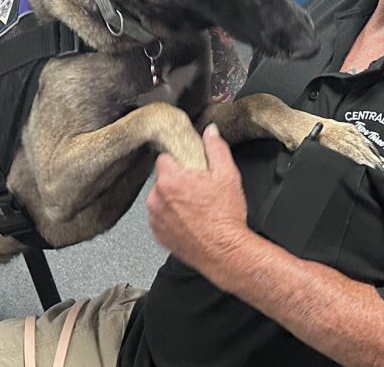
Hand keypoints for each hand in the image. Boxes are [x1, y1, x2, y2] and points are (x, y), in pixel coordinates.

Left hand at [147, 124, 249, 271]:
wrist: (225, 252)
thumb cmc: (225, 218)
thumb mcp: (228, 175)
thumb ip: (216, 148)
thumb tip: (210, 132)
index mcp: (170, 179)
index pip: (164, 158)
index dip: (179, 160)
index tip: (190, 167)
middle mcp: (157, 198)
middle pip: (162, 179)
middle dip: (177, 181)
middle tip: (197, 189)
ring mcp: (155, 218)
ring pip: (160, 199)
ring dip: (172, 200)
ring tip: (195, 208)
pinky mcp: (158, 235)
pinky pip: (160, 218)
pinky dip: (171, 218)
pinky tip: (190, 221)